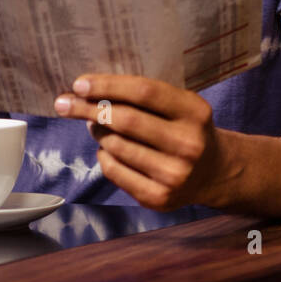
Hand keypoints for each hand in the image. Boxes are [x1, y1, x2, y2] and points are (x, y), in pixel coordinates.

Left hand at [53, 75, 226, 210]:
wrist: (215, 172)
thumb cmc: (187, 129)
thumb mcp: (181, 107)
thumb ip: (146, 99)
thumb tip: (90, 92)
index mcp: (195, 112)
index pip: (145, 93)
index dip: (109, 86)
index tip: (80, 84)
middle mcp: (188, 144)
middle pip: (126, 121)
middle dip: (88, 109)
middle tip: (65, 104)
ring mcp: (174, 174)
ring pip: (116, 146)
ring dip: (98, 132)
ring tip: (95, 125)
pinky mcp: (158, 197)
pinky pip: (114, 171)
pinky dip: (104, 156)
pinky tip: (108, 149)